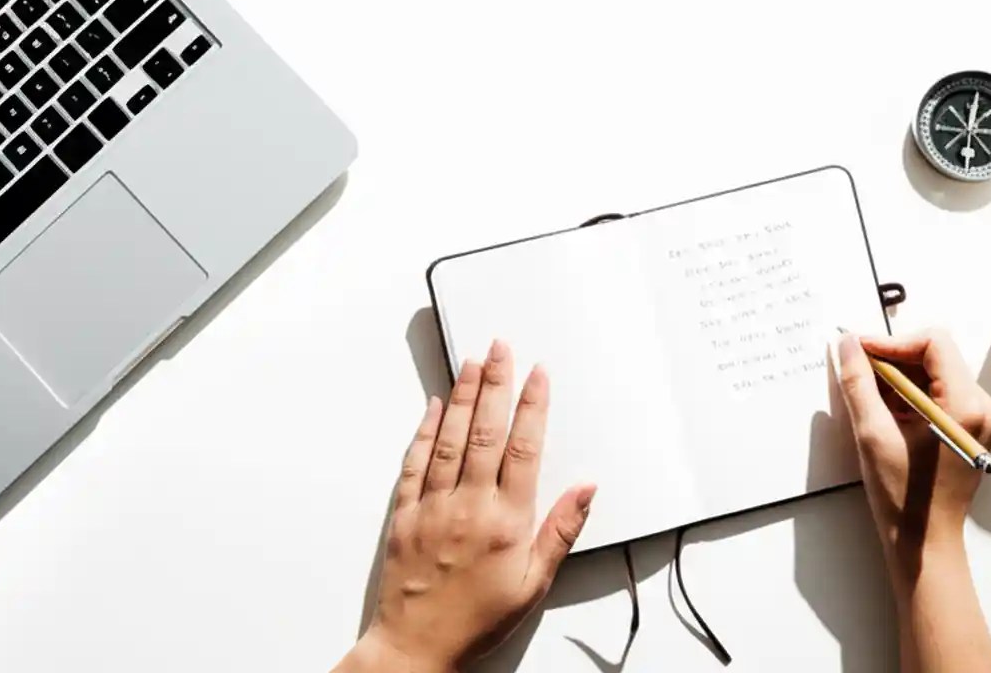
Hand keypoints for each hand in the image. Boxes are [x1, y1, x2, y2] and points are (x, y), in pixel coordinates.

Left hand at [336, 341, 595, 672]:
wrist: (416, 648)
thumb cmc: (477, 621)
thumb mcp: (534, 584)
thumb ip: (561, 531)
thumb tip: (586, 488)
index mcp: (506, 521)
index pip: (523, 448)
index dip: (532, 406)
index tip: (538, 375)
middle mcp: (468, 505)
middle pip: (485, 430)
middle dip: (496, 383)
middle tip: (501, 347)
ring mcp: (432, 506)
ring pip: (449, 438)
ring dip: (461, 395)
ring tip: (471, 361)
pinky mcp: (403, 515)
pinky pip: (414, 463)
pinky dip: (424, 431)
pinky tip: (433, 407)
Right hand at [833, 329, 990, 580]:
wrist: (924, 540)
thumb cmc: (903, 496)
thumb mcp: (872, 434)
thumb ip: (858, 383)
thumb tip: (848, 344)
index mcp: (966, 407)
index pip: (933, 343)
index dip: (891, 342)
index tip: (859, 351)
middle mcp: (983, 407)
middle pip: (935, 356)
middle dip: (892, 360)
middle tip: (858, 373)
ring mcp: (980, 418)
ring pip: (934, 374)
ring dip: (898, 379)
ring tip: (870, 399)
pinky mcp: (970, 427)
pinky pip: (938, 393)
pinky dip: (908, 395)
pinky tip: (886, 414)